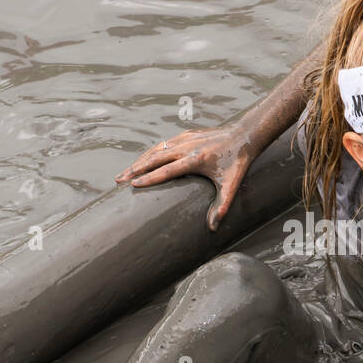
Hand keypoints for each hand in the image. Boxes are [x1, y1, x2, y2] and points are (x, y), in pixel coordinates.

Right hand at [116, 124, 261, 231]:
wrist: (244, 135)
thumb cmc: (238, 162)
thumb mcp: (232, 185)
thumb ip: (222, 206)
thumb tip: (213, 228)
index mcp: (195, 159)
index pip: (166, 170)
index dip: (149, 178)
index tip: (133, 185)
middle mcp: (186, 147)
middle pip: (154, 158)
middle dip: (135, 169)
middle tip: (118, 180)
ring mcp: (185, 139)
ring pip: (156, 150)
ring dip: (139, 161)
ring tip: (125, 173)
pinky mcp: (186, 135)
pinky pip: (163, 144)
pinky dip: (150, 153)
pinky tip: (142, 161)